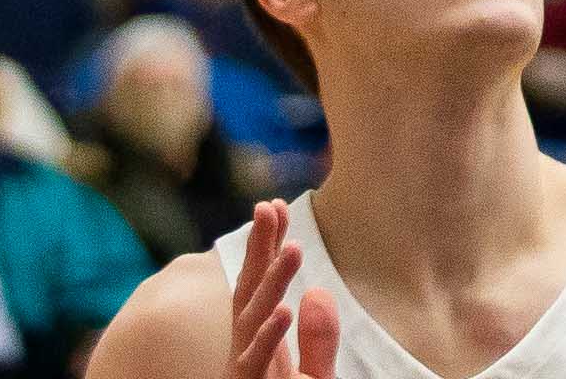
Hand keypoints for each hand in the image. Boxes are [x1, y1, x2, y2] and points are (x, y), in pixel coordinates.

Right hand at [228, 200, 340, 378]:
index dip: (265, 246)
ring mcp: (245, 373)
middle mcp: (248, 353)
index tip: (273, 204)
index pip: (260, 286)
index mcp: (261, 343)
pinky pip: (254, 365)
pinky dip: (269, 339)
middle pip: (248, 293)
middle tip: (268, 205)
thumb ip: (320, 340)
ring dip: (272, 285)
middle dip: (258, 250)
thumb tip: (317, 291)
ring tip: (293, 248)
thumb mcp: (314, 378)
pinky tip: (286, 311)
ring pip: (252, 323)